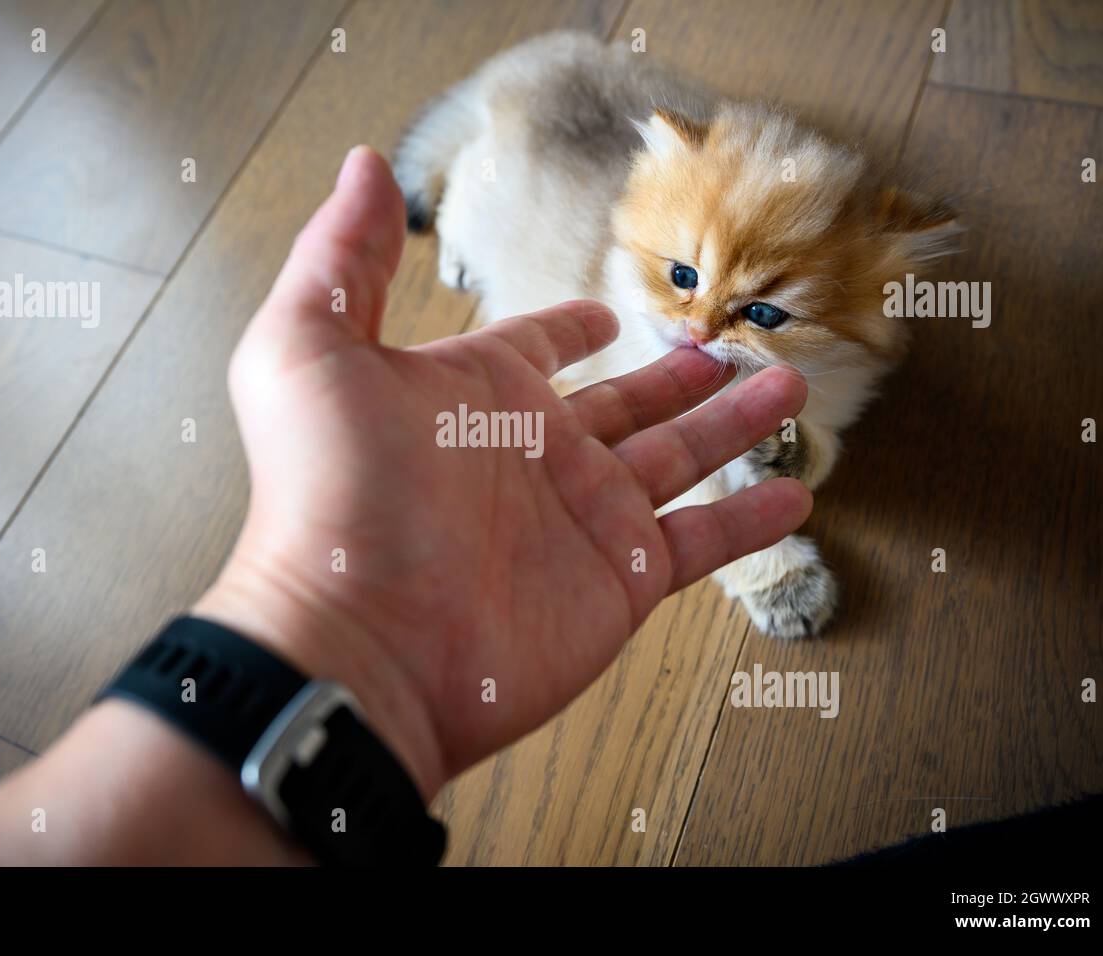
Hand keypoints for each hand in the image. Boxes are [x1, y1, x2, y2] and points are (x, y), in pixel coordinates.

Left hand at [194, 146, 811, 800]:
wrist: (358, 644)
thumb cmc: (326, 498)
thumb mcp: (309, 348)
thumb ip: (345, 255)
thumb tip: (364, 168)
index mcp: (474, 395)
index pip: (534, 348)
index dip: (568, 328)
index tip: (601, 316)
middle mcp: (534, 454)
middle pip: (628, 400)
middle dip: (678, 374)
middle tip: (728, 347)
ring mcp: (581, 519)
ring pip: (680, 458)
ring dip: (734, 425)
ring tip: (784, 388)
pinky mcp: (619, 582)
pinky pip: (701, 543)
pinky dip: (749, 521)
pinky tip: (793, 495)